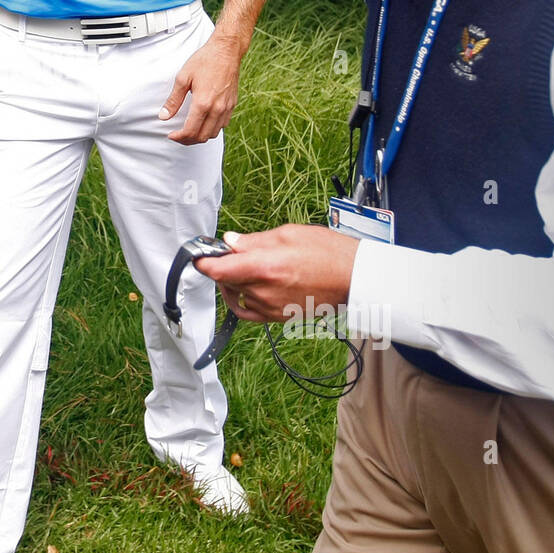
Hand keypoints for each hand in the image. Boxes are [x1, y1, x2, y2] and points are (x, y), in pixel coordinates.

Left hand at [158, 31, 243, 143]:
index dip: (179, 137)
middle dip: (188, 140)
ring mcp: (226, 108)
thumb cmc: (205, 61)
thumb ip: (173, 100)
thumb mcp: (183, 78)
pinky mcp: (232, 104)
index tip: (171, 135)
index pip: (190, 131)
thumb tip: (164, 116)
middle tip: (178, 136)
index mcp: (203, 103)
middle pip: (202, 137)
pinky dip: (212, 129)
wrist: (226, 51)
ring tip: (189, 131)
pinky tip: (203, 122)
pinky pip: (223, 124)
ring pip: (213, 133)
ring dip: (200, 136)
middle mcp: (217, 109)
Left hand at [193, 224, 359, 320]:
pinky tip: (248, 288)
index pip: (217, 270)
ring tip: (251, 266)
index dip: (204, 261)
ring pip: (236, 294)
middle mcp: (262, 291)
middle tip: (235, 252)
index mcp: (263, 267)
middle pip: (225, 280)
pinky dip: (241, 299)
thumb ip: (254, 241)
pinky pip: (247, 311)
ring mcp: (269, 308)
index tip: (200, 255)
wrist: (353, 278)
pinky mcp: (276, 318)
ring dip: (235, 281)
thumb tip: (230, 242)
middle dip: (224, 266)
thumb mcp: (287, 234)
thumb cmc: (327, 253)